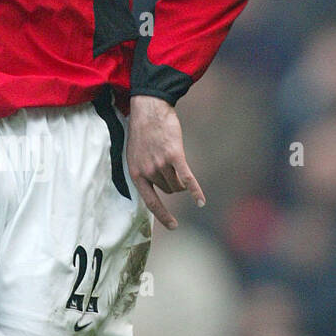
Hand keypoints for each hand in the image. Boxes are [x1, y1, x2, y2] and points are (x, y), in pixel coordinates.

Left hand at [126, 95, 204, 229]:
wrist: (149, 109)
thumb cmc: (142, 131)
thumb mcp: (135, 155)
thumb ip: (144, 172)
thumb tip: (155, 187)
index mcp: (136, 173)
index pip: (150, 202)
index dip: (162, 216)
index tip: (173, 226)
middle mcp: (148, 172)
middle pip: (169, 191)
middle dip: (173, 182)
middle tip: (170, 164)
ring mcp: (161, 164)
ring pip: (179, 185)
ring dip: (182, 179)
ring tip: (176, 160)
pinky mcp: (175, 156)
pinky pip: (187, 179)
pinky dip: (196, 191)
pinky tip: (201, 202)